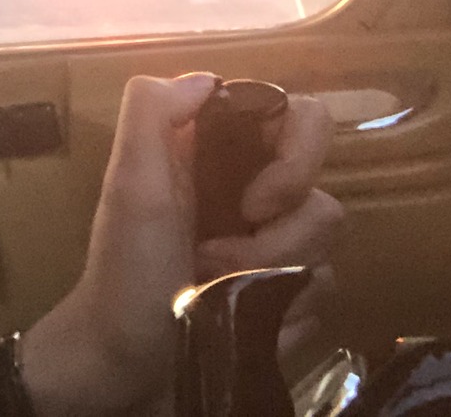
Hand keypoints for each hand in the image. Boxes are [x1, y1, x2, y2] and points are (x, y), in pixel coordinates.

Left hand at [20, 74, 342, 416]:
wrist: (125, 373)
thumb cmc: (123, 277)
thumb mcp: (128, 185)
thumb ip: (152, 112)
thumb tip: (209, 78)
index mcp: (215, 155)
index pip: (297, 118)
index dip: (296, 154)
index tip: (255, 200)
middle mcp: (251, 194)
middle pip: (321, 192)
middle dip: (281, 238)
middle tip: (220, 261)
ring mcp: (273, 250)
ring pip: (327, 251)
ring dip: (271, 281)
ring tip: (216, 297)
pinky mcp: (287, 300)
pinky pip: (324, 297)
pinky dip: (285, 316)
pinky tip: (244, 325)